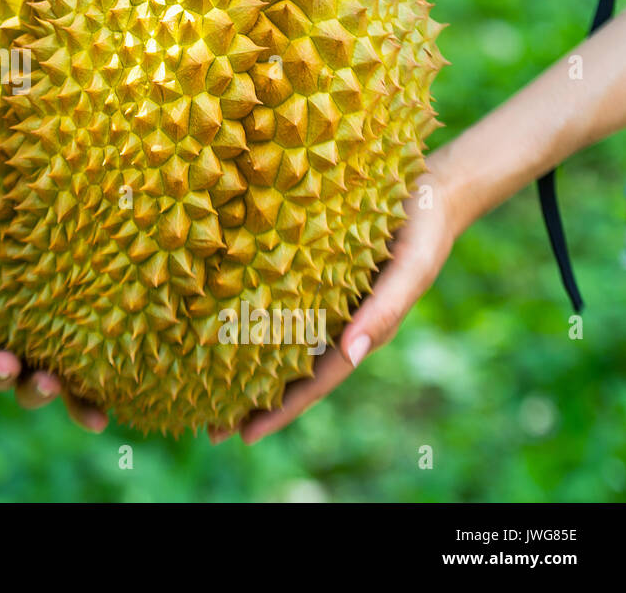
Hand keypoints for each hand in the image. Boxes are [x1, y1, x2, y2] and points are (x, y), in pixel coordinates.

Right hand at [0, 233, 108, 431]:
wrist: (73, 249)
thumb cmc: (16, 245)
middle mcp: (4, 350)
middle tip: (5, 365)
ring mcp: (36, 366)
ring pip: (29, 389)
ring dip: (35, 391)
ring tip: (49, 384)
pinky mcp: (73, 377)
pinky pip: (77, 399)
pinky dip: (84, 411)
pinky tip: (98, 421)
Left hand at [228, 159, 459, 444]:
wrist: (427, 190)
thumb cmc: (421, 232)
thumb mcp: (411, 270)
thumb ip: (385, 311)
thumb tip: (351, 353)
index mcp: (358, 331)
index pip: (313, 381)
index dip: (280, 410)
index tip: (243, 436)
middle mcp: (333, 322)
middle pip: (286, 371)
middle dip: (249, 402)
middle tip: (205, 429)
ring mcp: (319, 299)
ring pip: (273, 342)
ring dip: (239, 365)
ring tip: (198, 388)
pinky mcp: (305, 268)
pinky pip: (271, 302)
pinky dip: (247, 320)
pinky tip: (215, 324)